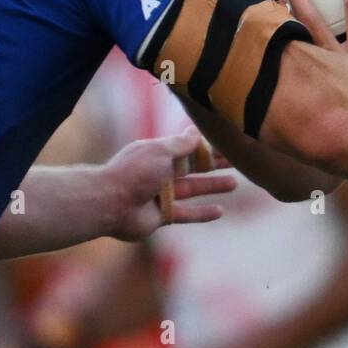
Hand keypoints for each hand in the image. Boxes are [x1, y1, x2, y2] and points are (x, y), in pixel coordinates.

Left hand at [102, 127, 236, 241]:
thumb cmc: (133, 172)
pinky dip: (203, 213)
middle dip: (215, 164)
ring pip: (193, 189)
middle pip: (194, 168)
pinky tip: (220, 212)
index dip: (208, 147)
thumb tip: (196, 131)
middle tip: (238, 161)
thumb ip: (181, 144)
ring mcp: (162, 195)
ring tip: (234, 184)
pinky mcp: (162, 215)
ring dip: (213, 186)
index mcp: (160, 154)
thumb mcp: (160, 151)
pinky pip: (186, 213)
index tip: (228, 142)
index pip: (189, 148)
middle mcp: (161, 173)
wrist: (110, 203)